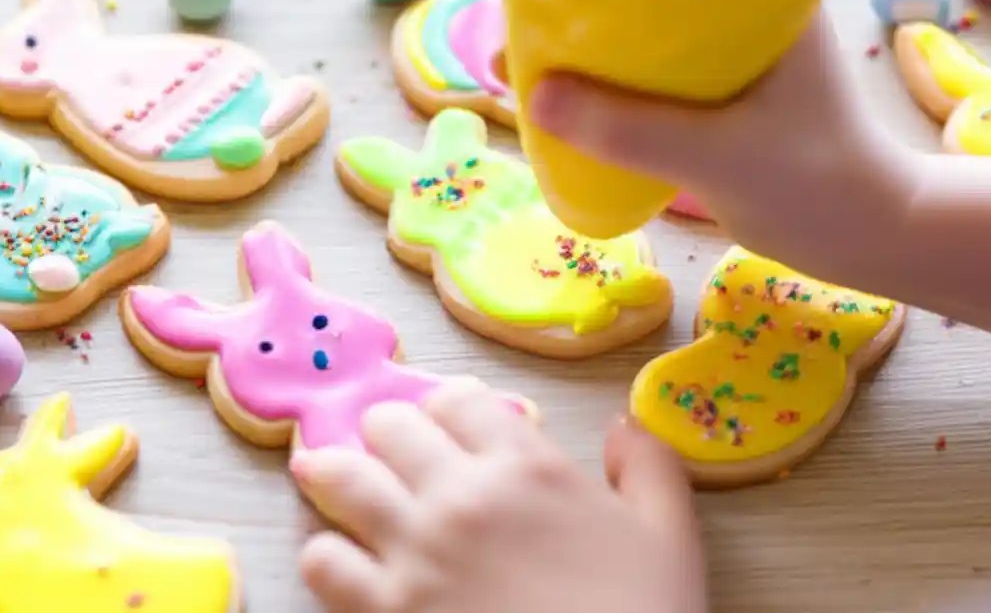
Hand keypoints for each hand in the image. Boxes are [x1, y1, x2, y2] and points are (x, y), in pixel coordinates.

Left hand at [291, 383, 708, 612]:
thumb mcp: (669, 534)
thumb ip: (649, 465)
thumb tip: (623, 424)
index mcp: (526, 466)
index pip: (456, 399)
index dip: (450, 408)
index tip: (451, 426)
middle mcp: (460, 495)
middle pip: (389, 425)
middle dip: (390, 432)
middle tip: (394, 451)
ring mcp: (414, 551)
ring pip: (339, 477)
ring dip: (336, 472)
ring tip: (330, 474)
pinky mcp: (383, 610)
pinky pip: (321, 560)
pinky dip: (325, 554)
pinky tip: (342, 559)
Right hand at [529, 7, 918, 281]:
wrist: (863, 238)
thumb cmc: (815, 185)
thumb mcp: (718, 156)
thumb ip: (631, 130)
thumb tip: (536, 98)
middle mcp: (747, 10)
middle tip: (532, 0)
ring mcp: (730, 52)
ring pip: (648, 26)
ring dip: (594, 34)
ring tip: (534, 43)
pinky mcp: (717, 93)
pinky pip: (651, 70)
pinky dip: (611, 77)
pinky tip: (569, 92)